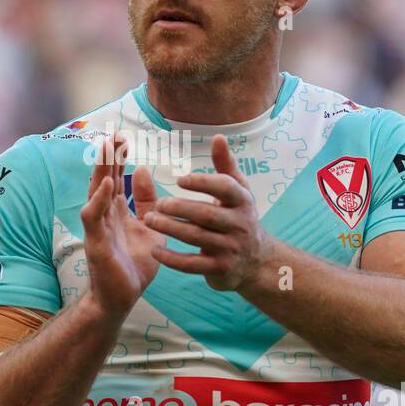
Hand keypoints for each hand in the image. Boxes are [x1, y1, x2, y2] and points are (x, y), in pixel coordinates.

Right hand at [80, 133, 164, 320]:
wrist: (121, 298)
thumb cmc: (133, 266)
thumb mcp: (149, 229)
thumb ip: (146, 203)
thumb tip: (143, 171)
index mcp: (116, 213)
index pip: (115, 178)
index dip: (117, 158)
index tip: (122, 136)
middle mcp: (104, 216)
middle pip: (103, 180)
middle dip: (108, 157)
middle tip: (114, 133)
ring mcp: (97, 228)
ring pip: (96, 193)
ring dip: (100, 171)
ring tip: (105, 148)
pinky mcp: (96, 242)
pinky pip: (94, 217)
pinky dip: (100, 199)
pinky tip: (107, 184)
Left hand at [143, 134, 270, 291]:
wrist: (256, 261)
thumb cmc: (239, 218)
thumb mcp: (238, 192)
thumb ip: (225, 165)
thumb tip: (218, 136)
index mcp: (242, 201)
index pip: (225, 188)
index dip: (202, 183)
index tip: (179, 180)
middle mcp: (239, 224)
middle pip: (206, 214)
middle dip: (179, 208)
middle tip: (158, 204)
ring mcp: (230, 248)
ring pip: (196, 237)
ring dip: (170, 228)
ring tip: (148, 220)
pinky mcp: (220, 269)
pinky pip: (192, 264)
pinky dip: (172, 258)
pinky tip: (155, 250)